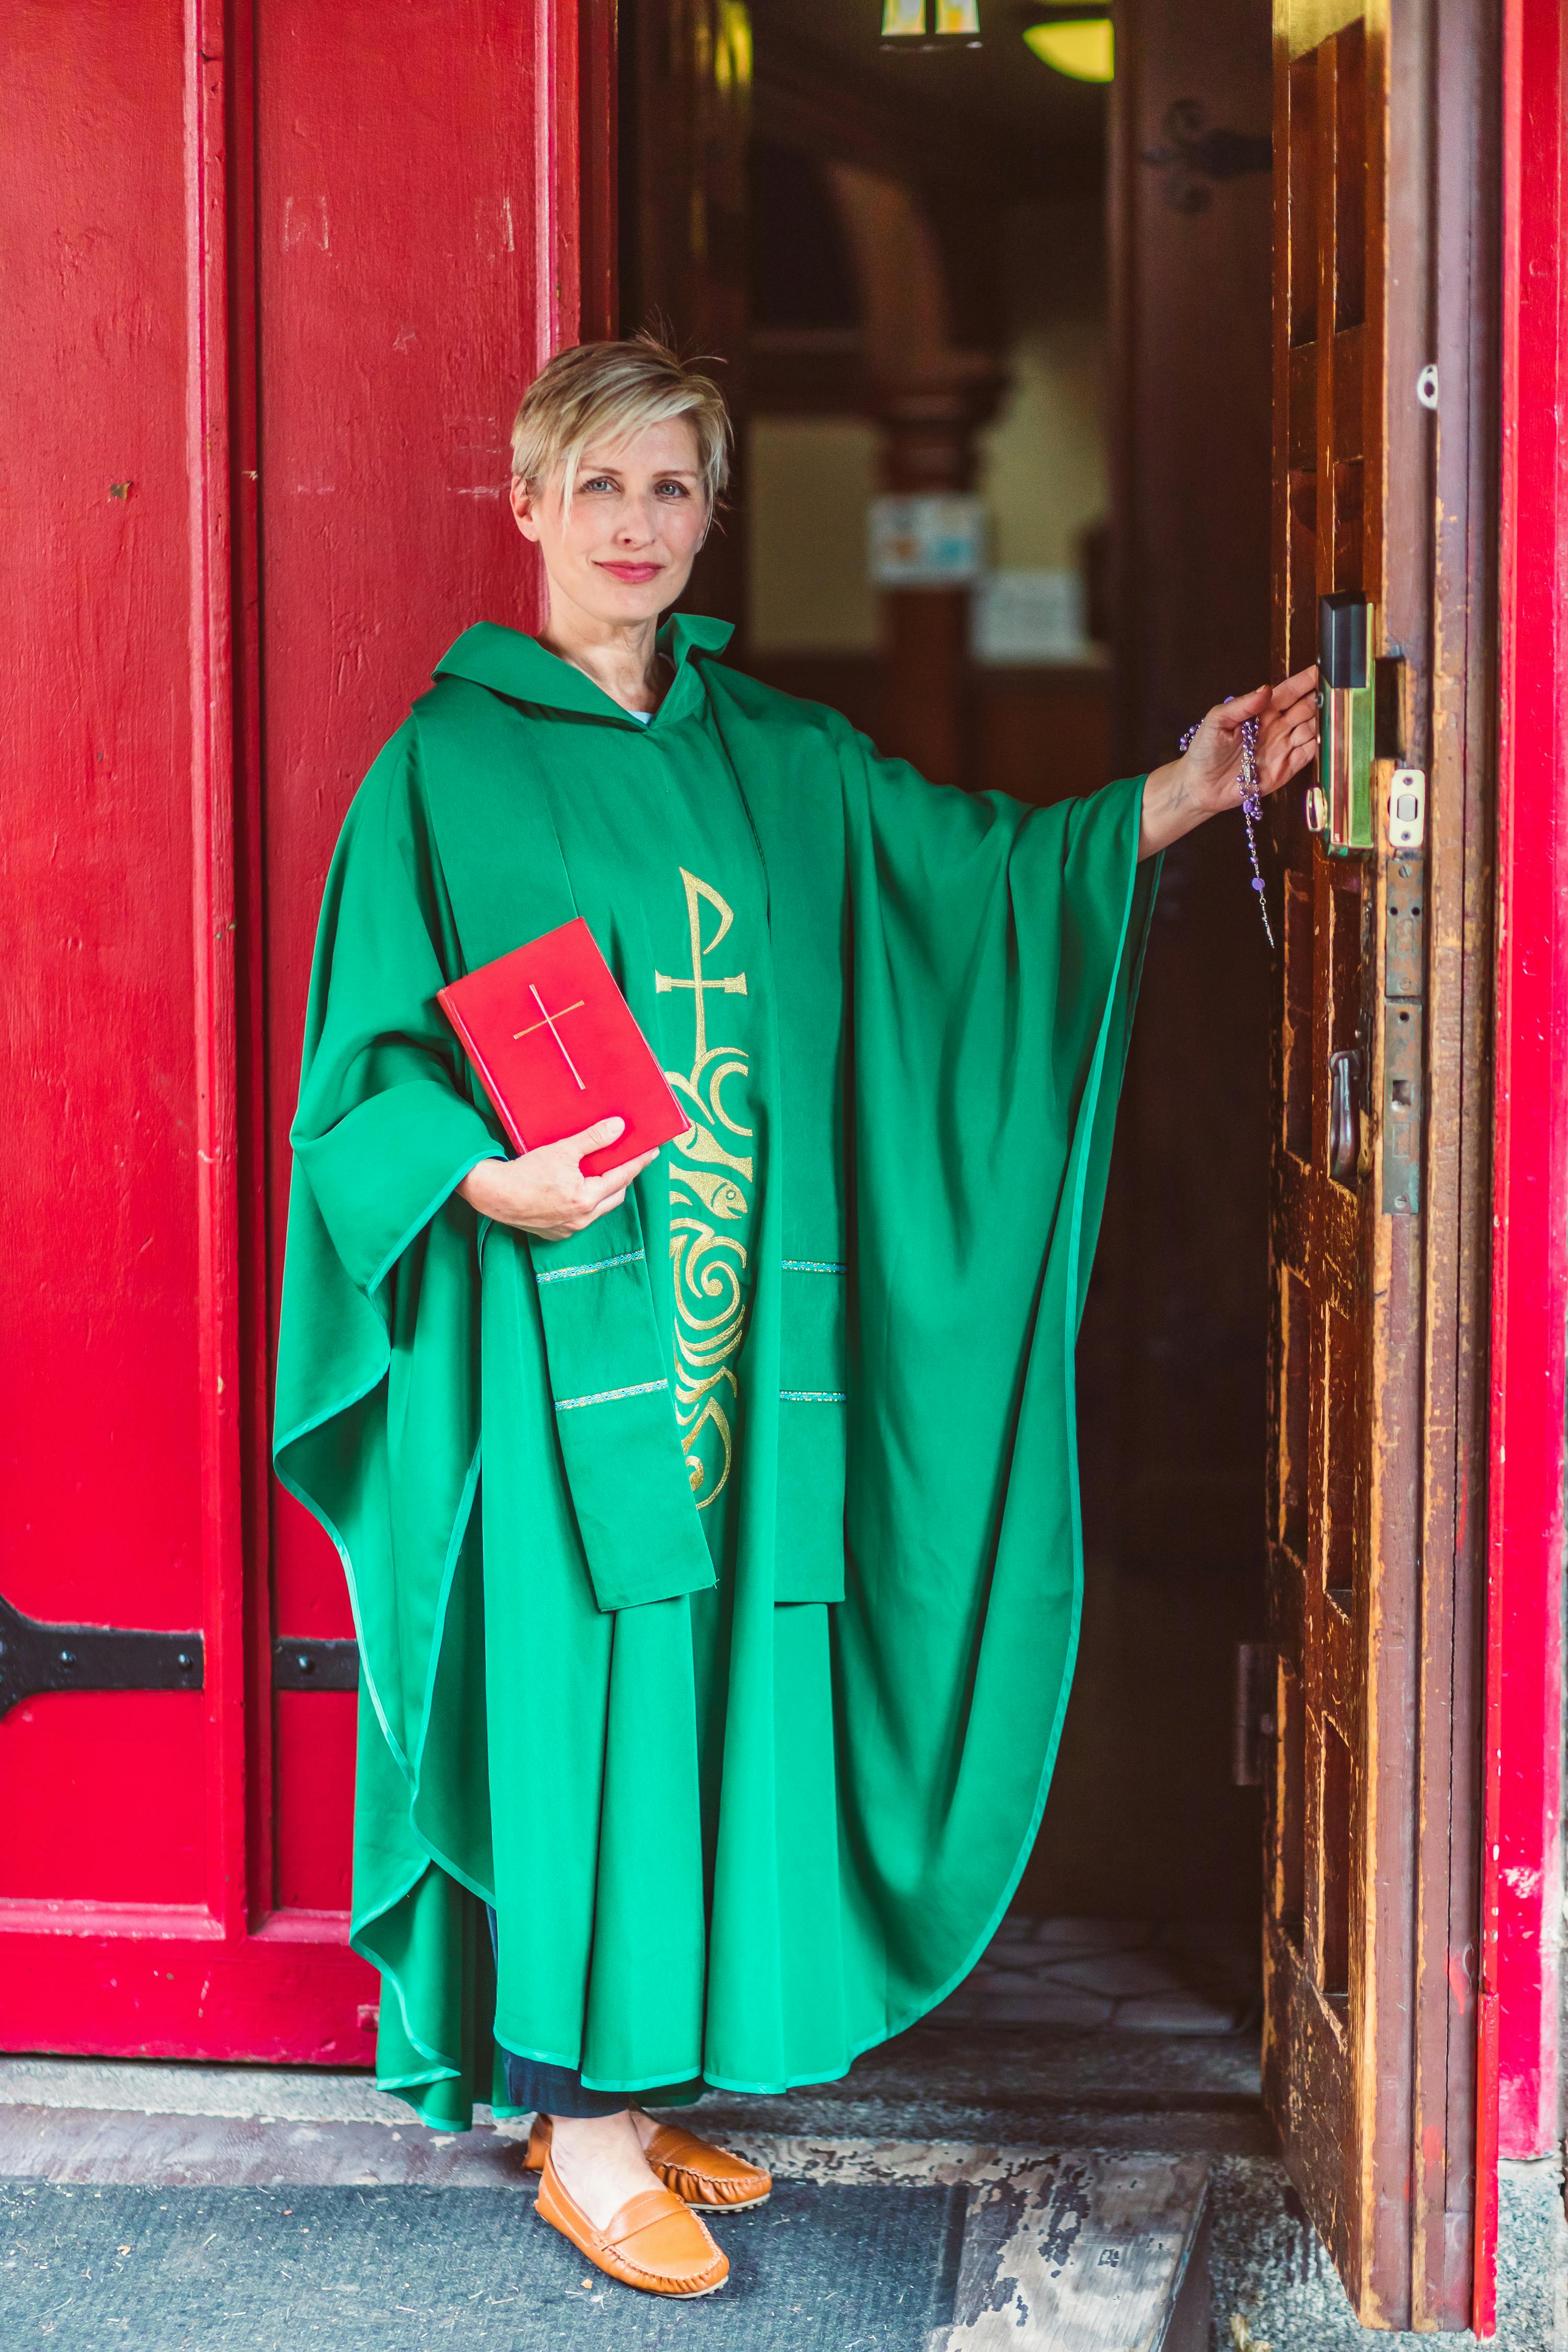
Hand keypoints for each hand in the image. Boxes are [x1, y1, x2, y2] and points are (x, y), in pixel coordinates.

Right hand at [457, 1116, 658, 1241]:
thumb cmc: (525, 1171)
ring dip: (605, 1192)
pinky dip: (587, 1204)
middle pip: (615, 1196)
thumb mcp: (562, 1150)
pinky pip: (581, 1218)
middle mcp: (582, 1218)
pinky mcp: (556, 1233)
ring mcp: (569, 1228)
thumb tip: (619, 1127)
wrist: (493, 1195)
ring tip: (605, 1174)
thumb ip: (593, 1139)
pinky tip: (581, 1191)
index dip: (639, 1162)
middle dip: (623, 1178)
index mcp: (587, 1198)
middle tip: (627, 1160)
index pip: (623, 1177)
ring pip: (599, 1209)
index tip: (652, 1151)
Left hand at [1138, 664, 1319, 857]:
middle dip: (1321, 699)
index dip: (1305, 681)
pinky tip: (1328, 735)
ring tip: (1337, 711)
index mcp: (1262, 711)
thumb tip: (1265, 689)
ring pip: (1312, 729)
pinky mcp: (1286, 769)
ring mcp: (1283, 747)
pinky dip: (1320, 745)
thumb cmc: (1205, 751)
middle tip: (1337, 690)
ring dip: (1324, 721)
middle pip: (1306, 708)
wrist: (1200, 787)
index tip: (1322, 670)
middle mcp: (1276, 727)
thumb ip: (1241, 705)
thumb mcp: (1217, 721)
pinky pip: (1308, 754)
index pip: (1289, 692)